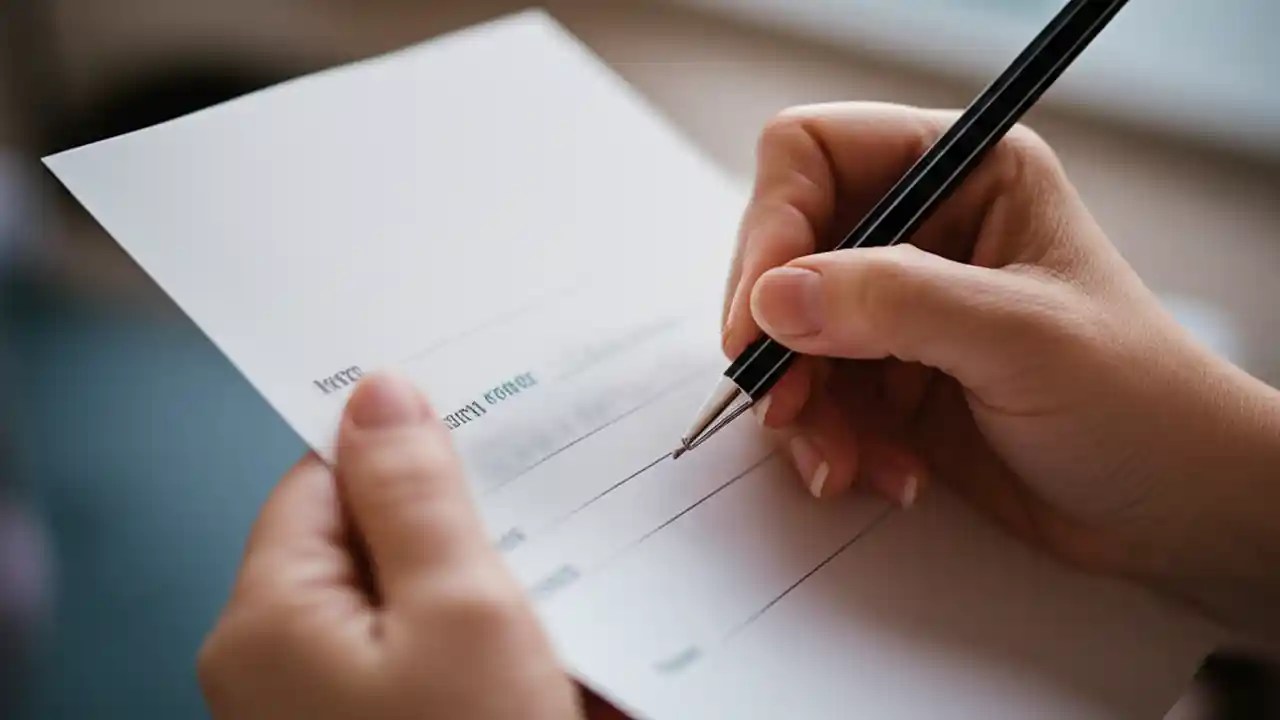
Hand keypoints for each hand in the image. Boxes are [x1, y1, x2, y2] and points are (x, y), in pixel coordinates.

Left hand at [198, 373, 582, 719]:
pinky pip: (411, 656)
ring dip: (472, 588)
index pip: (324, 478)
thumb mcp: (464, 615)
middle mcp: (269, 663)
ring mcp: (311, 704)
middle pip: (360, 540)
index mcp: (266, 620)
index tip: (486, 427)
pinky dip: (468, 644)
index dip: (406, 446)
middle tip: (543, 513)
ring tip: (554, 589)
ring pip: (396, 600)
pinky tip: (537, 652)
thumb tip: (381, 394)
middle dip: (452, 524)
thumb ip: (417, 497)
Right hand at [723, 102, 1279, 632]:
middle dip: (781, 339)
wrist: (1173, 507)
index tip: (759, 317)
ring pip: (788, 338)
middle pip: (784, 254)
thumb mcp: (1017, 338)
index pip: (814, 156)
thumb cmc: (1135, 400)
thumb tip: (773, 297)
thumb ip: (893, 302)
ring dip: (805, 409)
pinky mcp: (890, 380)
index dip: (772, 228)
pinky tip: (887, 473)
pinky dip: (831, 442)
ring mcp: (899, 311)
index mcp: (961, 175)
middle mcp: (920, 231)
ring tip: (847, 463)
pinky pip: (814, 398)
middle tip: (788, 406)